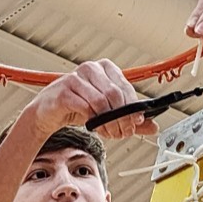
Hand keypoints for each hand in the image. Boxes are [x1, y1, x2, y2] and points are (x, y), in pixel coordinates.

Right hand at [27, 59, 156, 140]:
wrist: (48, 112)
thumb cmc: (77, 107)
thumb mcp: (107, 112)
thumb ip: (129, 118)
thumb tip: (154, 126)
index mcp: (105, 68)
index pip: (126, 88)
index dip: (133, 108)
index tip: (136, 123)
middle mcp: (91, 69)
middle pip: (115, 95)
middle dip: (122, 118)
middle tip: (123, 133)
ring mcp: (76, 78)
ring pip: (101, 102)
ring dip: (108, 123)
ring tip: (109, 133)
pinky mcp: (64, 92)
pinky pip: (85, 108)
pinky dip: (92, 122)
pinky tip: (94, 128)